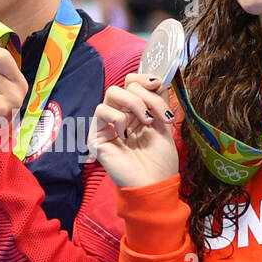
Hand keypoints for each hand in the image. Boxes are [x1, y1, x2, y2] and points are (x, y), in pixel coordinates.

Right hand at [87, 72, 178, 187]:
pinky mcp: (96, 136)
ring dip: (134, 103)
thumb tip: (156, 77)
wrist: (154, 183)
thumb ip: (159, 99)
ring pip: (112, 92)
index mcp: (136, 111)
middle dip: (144, 95)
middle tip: (155, 115)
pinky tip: (126, 135)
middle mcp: (121, 115)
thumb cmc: (160, 159)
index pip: (133, 82)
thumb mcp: (164, 122)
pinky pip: (102, 111)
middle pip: (125, 84)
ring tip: (145, 122)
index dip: (144, 78)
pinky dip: (118, 118)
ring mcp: (108, 125)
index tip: (157, 85)